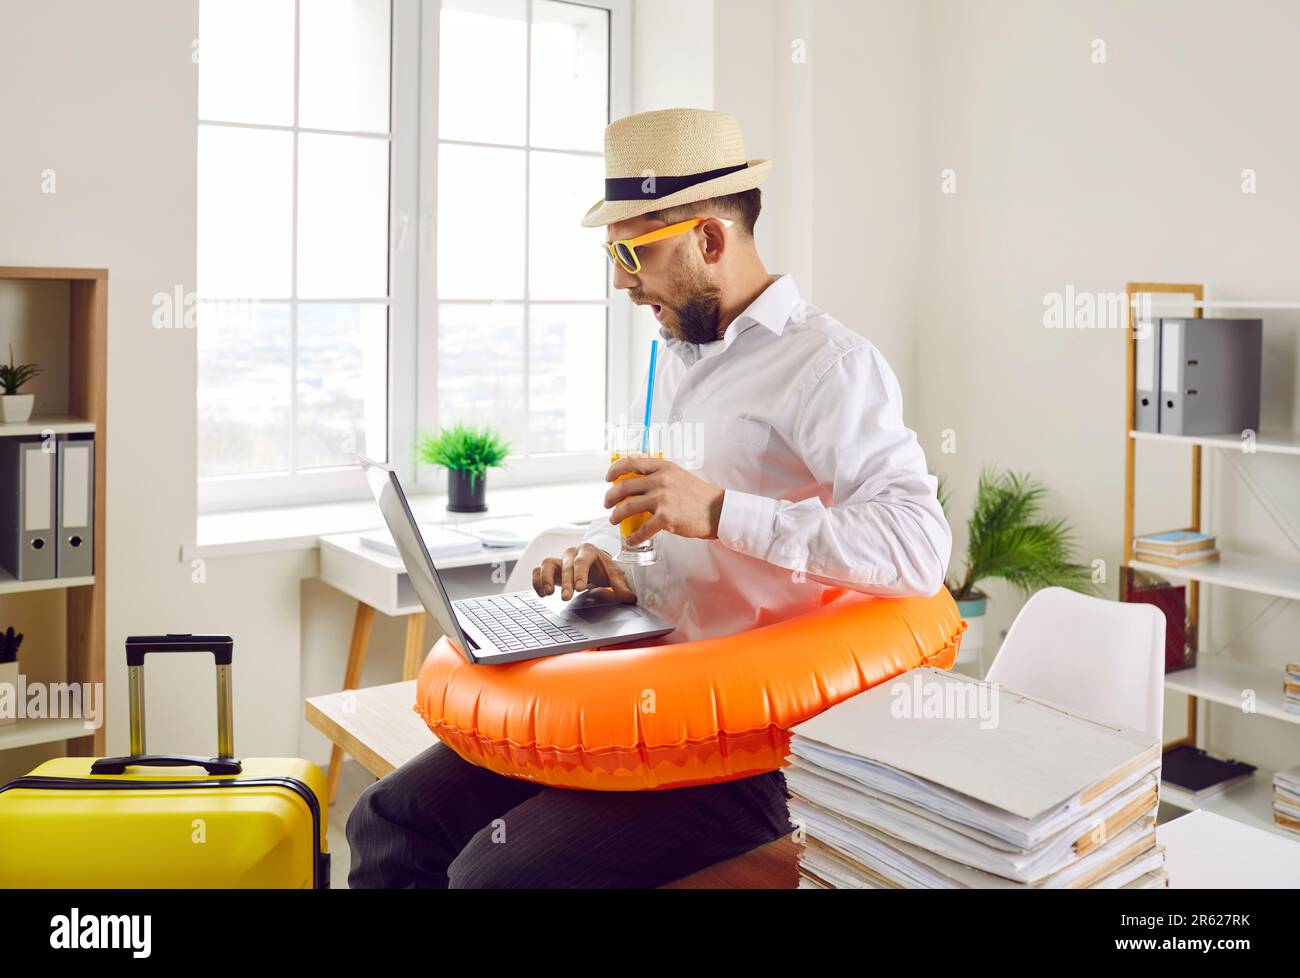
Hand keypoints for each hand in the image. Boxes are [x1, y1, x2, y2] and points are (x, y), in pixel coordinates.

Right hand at [532, 543, 637, 602]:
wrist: (595, 564)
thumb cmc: (603, 569)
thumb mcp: (613, 576)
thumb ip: (620, 587)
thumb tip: (630, 598)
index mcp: (588, 552)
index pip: (582, 562)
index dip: (580, 574)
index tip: (580, 588)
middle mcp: (572, 553)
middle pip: (566, 565)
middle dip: (566, 582)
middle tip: (566, 598)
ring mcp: (559, 559)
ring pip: (547, 563)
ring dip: (546, 578)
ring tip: (549, 594)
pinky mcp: (550, 568)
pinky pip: (538, 570)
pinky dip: (537, 581)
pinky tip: (542, 594)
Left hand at [604, 456, 724, 546]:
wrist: (718, 510)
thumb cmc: (699, 495)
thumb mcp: (678, 476)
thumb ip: (659, 476)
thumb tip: (637, 483)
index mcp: (663, 467)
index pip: (630, 463)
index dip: (615, 470)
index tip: (608, 478)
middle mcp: (660, 480)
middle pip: (624, 487)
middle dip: (610, 497)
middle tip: (607, 504)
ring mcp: (662, 499)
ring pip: (627, 507)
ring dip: (616, 515)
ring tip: (614, 520)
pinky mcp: (666, 518)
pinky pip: (642, 529)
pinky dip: (633, 536)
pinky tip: (631, 540)